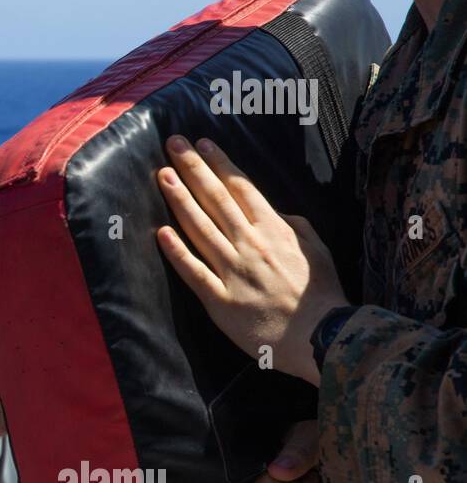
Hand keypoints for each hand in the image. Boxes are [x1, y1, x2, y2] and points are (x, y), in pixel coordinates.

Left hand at [155, 135, 349, 384]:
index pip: (241, 189)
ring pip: (201, 228)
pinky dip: (177, 251)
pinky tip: (161, 232)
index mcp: (275, 230)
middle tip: (172, 144)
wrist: (322, 338)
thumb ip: (295, 227)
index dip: (220, 164)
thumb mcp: (317, 250)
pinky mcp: (220, 300)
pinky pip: (194, 271)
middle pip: (216, 200)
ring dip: (180, 199)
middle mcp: (251, 245)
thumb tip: (276, 211)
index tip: (202, 144)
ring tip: (162, 175)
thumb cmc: (321, 294)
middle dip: (193, 169)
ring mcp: (234, 271)